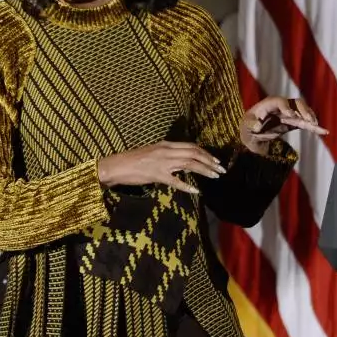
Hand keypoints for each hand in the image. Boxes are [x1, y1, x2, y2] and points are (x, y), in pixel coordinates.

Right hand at [97, 141, 225, 195]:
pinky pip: (176, 181)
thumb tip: (181, 163)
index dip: (205, 153)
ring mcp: (162, 163)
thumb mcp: (151, 153)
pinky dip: (187, 186)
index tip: (215, 160)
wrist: (116, 166)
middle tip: (221, 169)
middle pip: (194, 153)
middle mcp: (166, 151)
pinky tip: (195, 191)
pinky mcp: (157, 175)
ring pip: (190, 164)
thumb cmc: (131, 161)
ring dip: (204, 170)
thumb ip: (166, 156)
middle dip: (210, 161)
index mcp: (165, 145)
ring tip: (215, 176)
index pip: (190, 146)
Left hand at [240, 96, 327, 155]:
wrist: (252, 134)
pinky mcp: (294, 122)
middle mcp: (281, 107)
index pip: (279, 101)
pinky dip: (314, 127)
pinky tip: (324, 132)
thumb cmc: (247, 127)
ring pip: (304, 112)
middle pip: (296, 103)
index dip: (286, 107)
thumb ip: (251, 124)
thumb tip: (257, 125)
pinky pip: (306, 123)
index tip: (290, 115)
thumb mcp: (245, 125)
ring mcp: (289, 114)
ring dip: (310, 117)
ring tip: (315, 125)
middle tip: (308, 120)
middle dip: (303, 110)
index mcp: (268, 104)